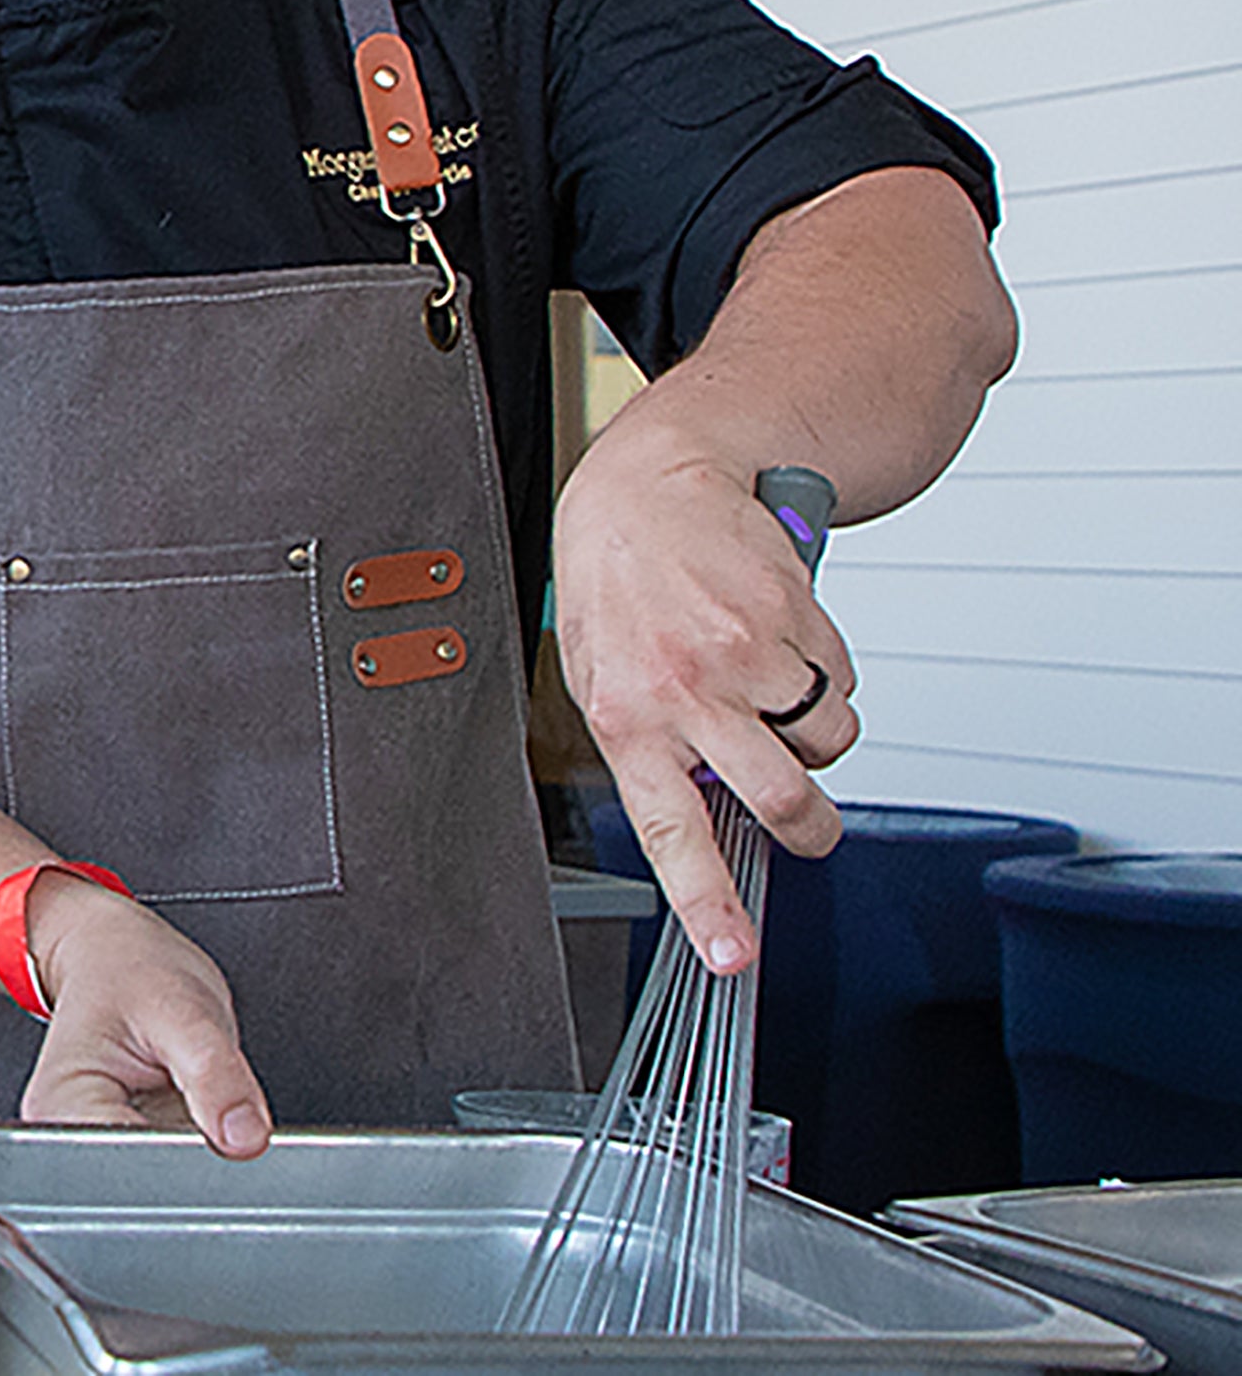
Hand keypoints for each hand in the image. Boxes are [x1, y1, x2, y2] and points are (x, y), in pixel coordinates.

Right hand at [18, 871, 271, 1159]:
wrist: (114, 956)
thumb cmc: (131, 971)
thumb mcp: (183, 1010)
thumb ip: (216, 1076)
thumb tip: (244, 1136)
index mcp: (63, 1105)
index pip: (130, 1169)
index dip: (189, 1157)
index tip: (219, 1126)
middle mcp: (66, 1133)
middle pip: (146, 1186)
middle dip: (198, 1157)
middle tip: (210, 1098)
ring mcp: (95, 1144)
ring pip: (165, 1183)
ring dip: (201, 1152)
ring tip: (195, 1094)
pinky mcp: (124, 1146)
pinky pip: (173, 1168)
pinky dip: (199, 1146)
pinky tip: (194, 1108)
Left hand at [555, 431, 859, 974]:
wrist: (651, 484)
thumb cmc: (618, 584)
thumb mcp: (603, 674)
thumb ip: (652, 744)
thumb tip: (704, 811)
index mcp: (628, 716)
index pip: (673, 830)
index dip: (707, 902)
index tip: (733, 958)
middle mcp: (687, 690)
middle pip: (785, 797)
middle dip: (812, 824)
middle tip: (809, 821)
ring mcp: (747, 654)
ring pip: (828, 741)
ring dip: (814, 731)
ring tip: (768, 684)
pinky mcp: (795, 616)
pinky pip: (840, 680)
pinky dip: (823, 671)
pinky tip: (778, 632)